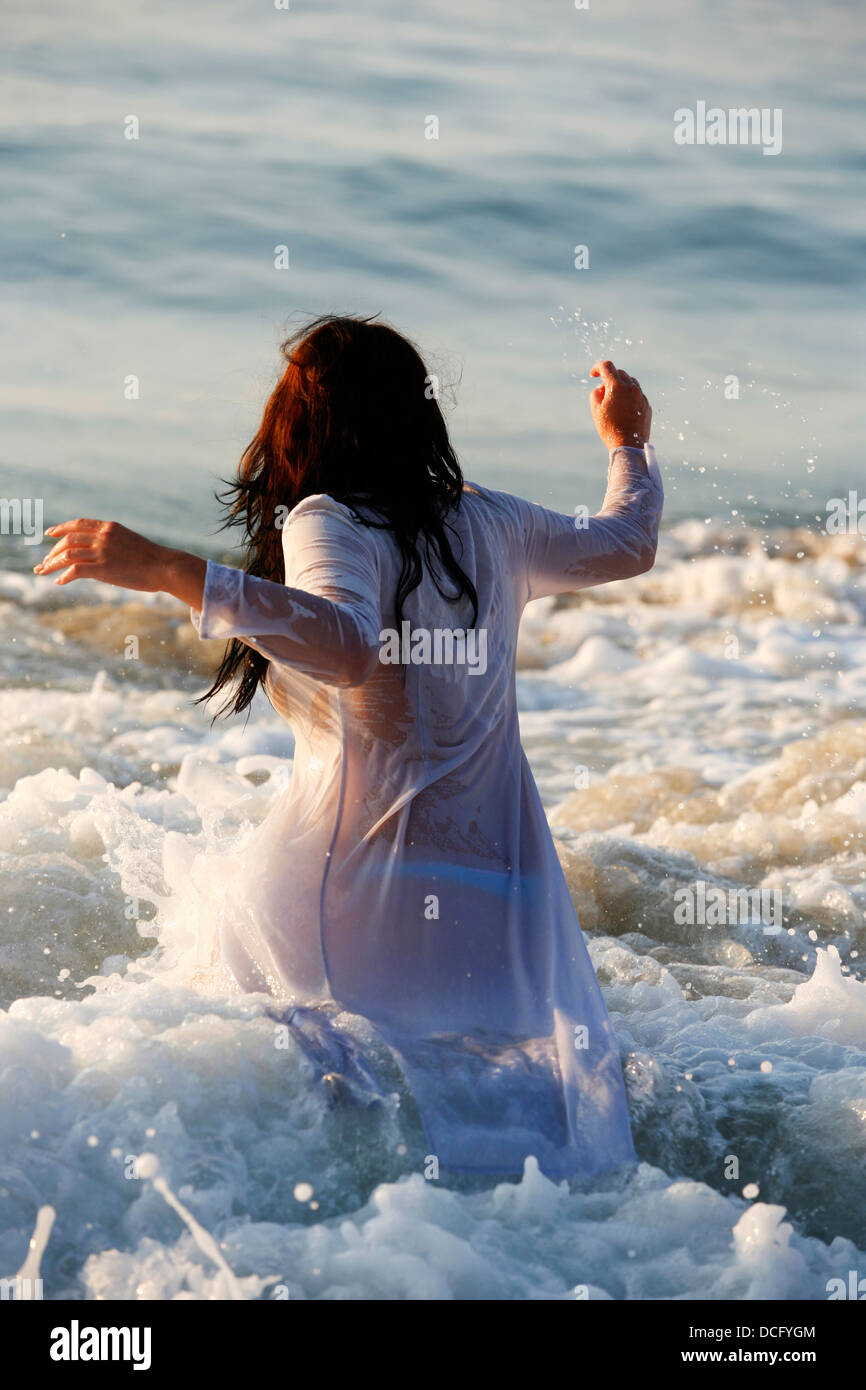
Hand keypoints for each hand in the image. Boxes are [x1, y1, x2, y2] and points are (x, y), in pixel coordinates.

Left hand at [34, 518, 176, 591]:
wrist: (165, 566)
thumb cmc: (151, 558)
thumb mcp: (128, 541)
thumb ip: (111, 543)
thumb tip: (97, 553)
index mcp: (109, 527)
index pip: (77, 524)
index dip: (60, 528)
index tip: (49, 534)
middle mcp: (103, 536)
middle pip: (68, 540)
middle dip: (53, 551)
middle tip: (45, 561)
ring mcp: (102, 551)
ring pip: (67, 555)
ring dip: (52, 563)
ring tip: (44, 571)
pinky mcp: (103, 568)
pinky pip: (75, 570)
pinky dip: (64, 576)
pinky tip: (59, 581)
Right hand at [590, 359, 651, 449]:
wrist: (628, 445)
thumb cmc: (609, 429)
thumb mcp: (595, 410)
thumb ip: (596, 393)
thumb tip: (602, 388)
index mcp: (617, 386)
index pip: (606, 366)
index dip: (597, 368)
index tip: (593, 375)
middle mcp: (631, 387)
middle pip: (619, 373)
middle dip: (609, 379)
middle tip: (603, 393)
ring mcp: (641, 396)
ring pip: (631, 382)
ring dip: (621, 386)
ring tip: (614, 400)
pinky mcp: (647, 405)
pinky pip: (637, 394)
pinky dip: (629, 396)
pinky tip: (624, 410)